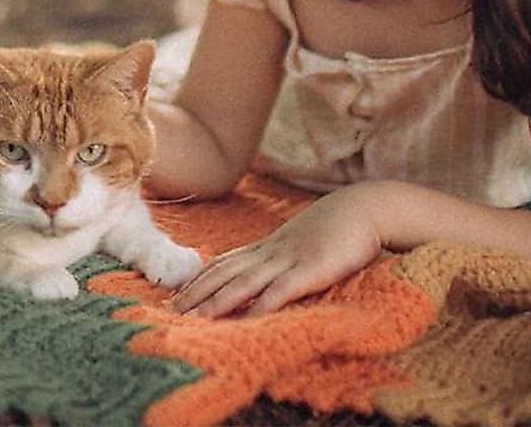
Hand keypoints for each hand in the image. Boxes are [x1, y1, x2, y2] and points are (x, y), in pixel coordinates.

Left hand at [170, 185, 384, 317]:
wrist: (361, 210)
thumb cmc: (332, 231)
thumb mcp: (298, 246)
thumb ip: (278, 260)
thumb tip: (260, 278)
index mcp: (265, 248)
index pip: (222, 264)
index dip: (197, 281)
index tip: (175, 296)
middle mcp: (269, 253)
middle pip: (223, 273)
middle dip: (195, 294)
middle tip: (169, 312)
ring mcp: (288, 259)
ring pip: (243, 282)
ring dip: (216, 301)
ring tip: (194, 319)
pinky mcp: (310, 270)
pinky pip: (281, 290)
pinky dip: (262, 305)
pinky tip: (247, 320)